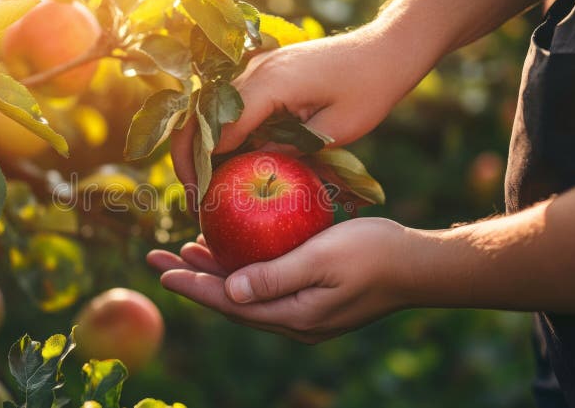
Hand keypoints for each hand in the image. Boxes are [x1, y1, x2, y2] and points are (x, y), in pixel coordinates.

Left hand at [147, 218, 416, 343]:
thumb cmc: (373, 253)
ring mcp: (302, 313)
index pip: (229, 303)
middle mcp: (292, 321)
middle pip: (230, 301)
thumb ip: (275, 276)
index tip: (160, 272)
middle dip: (191, 279)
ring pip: (245, 294)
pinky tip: (229, 254)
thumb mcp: (322, 258)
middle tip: (155, 258)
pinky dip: (239, 271)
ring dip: (213, 274)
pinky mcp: (311, 300)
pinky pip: (263, 287)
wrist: (418, 265)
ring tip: (183, 253)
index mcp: (292, 316)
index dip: (192, 286)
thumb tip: (230, 292)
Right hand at [171, 23, 432, 191]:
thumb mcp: (334, 131)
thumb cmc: (370, 89)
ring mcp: (257, 68)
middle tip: (191, 198)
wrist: (386, 48)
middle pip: (200, 116)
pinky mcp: (264, 72)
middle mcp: (254, 71)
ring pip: (209, 110)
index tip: (199, 201)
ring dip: (200, 146)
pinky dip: (220, 133)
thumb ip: (289, 149)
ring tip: (202, 185)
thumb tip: (252, 171)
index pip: (218, 129)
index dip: (204, 168)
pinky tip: (226, 161)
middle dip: (188, 158)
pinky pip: (230, 105)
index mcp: (269, 84)